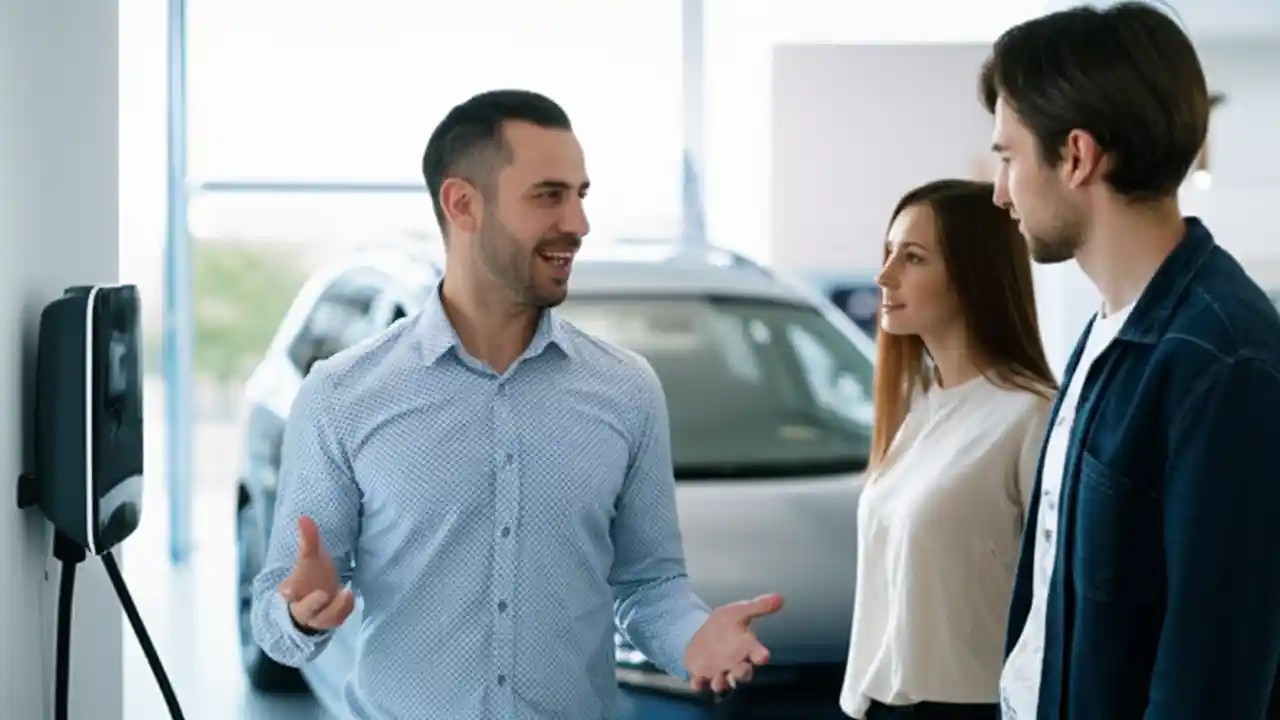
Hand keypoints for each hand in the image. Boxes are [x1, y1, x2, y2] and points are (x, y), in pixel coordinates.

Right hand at [279, 515, 354, 633]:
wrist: (319, 596)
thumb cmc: (312, 575)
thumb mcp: (310, 557)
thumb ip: (308, 539)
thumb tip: (304, 517)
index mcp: (291, 591)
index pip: (287, 593)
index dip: (287, 592)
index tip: (287, 591)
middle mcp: (303, 607)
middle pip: (305, 610)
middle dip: (312, 603)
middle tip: (322, 593)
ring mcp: (317, 617)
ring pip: (324, 618)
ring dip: (336, 607)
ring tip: (347, 591)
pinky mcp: (330, 621)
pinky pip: (338, 620)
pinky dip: (345, 611)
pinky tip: (351, 595)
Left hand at [683, 593, 783, 693]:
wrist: (700, 631)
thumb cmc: (725, 624)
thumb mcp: (739, 611)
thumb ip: (758, 607)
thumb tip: (780, 596)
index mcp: (746, 648)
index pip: (758, 654)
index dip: (761, 656)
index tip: (763, 656)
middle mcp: (735, 664)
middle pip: (743, 674)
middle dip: (743, 673)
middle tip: (740, 669)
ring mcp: (718, 671)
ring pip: (723, 684)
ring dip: (721, 684)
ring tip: (718, 680)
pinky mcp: (701, 675)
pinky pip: (700, 685)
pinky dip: (699, 685)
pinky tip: (696, 680)